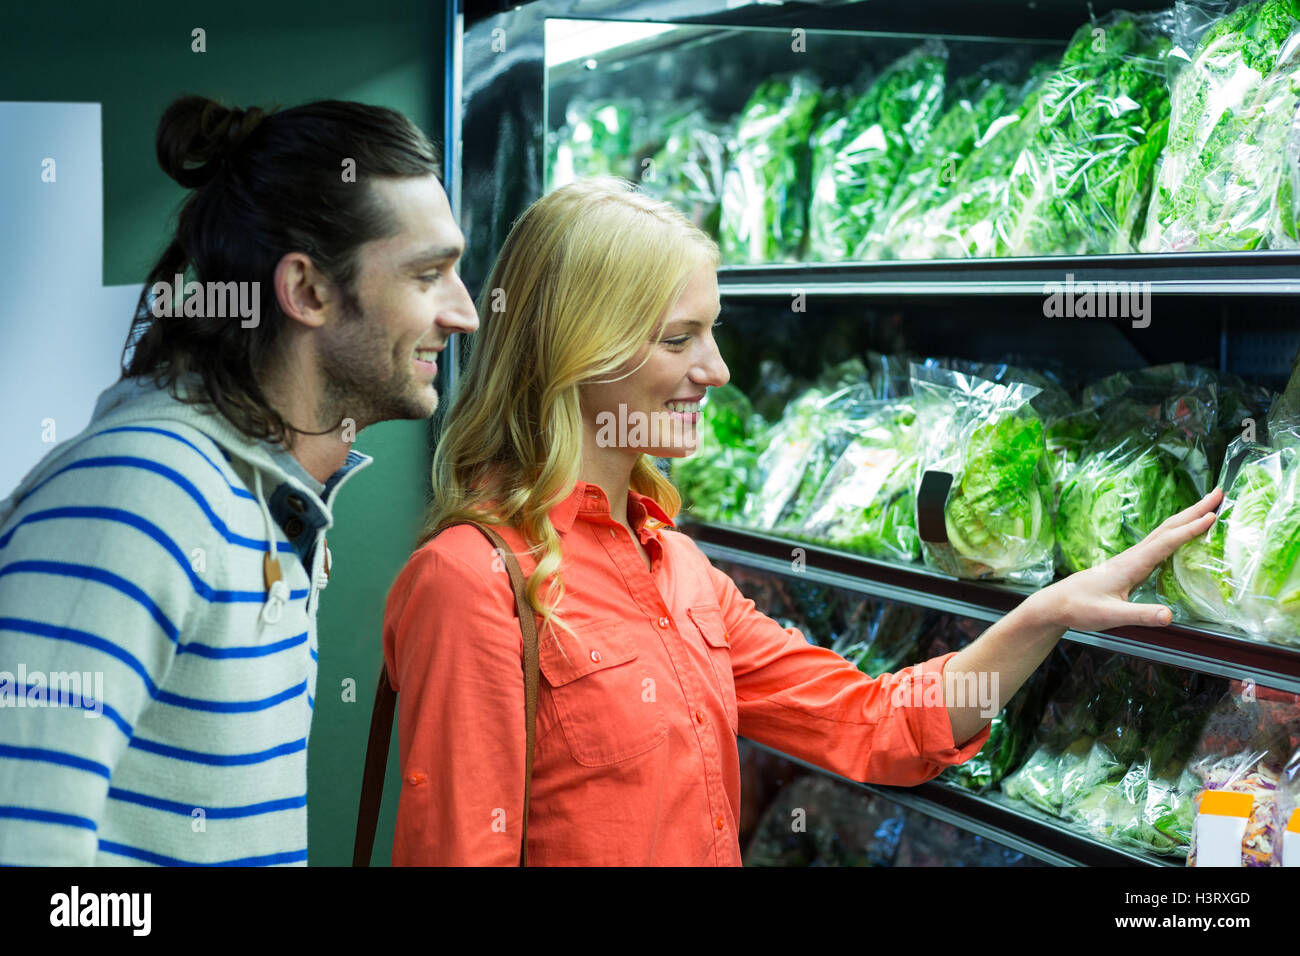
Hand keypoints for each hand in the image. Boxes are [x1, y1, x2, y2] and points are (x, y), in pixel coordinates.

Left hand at [1031, 487, 1224, 632]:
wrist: (1057, 604)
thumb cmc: (1081, 608)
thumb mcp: (1111, 616)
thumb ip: (1140, 616)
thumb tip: (1169, 616)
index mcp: (1131, 564)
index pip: (1166, 542)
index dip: (1190, 529)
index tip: (1212, 515)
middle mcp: (1133, 556)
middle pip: (1168, 527)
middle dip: (1194, 510)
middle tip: (1219, 493)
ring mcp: (1132, 559)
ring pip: (1164, 532)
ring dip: (1187, 518)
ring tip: (1209, 507)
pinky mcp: (1131, 565)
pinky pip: (1160, 544)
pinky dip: (1177, 533)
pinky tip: (1185, 535)